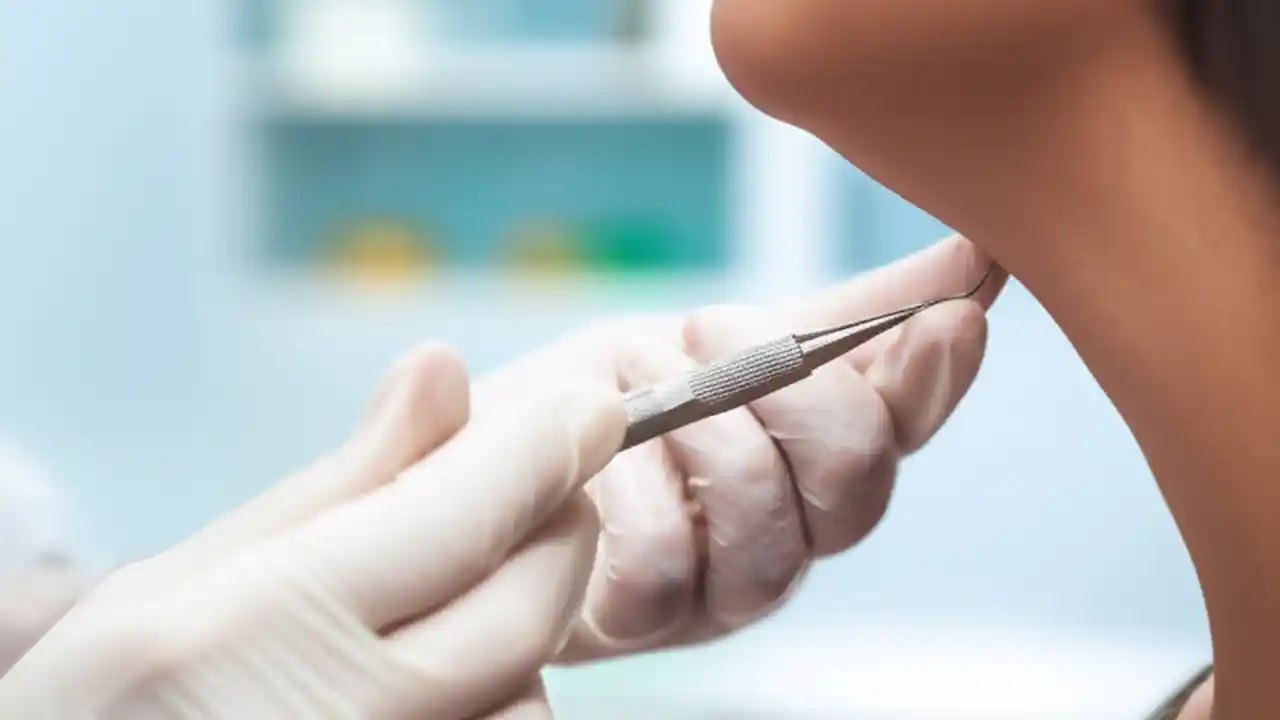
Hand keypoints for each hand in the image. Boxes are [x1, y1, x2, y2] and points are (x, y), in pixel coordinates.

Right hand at [0, 348, 624, 719]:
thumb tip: (444, 372)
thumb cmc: (110, 705)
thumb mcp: (183, 578)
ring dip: (522, 632)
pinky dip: (499, 701)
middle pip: (528, 607)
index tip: (591, 409)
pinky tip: (433, 686)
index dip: (545, 450)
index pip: (463, 516)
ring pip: (535, 690)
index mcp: (260, 623)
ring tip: (440, 613)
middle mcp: (342, 718)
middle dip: (553, 529)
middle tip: (536, 491)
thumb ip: (338, 483)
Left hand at [478, 235, 1004, 659]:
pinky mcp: (647, 619)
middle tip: (705, 325)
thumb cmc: (612, 396)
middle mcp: (790, 531)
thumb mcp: (717, 338)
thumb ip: (834, 313)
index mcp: (816, 460)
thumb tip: (968, 255)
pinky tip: (600, 461)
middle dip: (791, 389)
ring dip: (700, 431)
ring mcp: (724, 586)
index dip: (935, 376)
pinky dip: (634, 494)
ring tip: (634, 374)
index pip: (906, 427)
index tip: (947, 314)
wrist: (493, 452)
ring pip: (768, 525)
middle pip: (855, 480)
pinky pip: (671, 565)